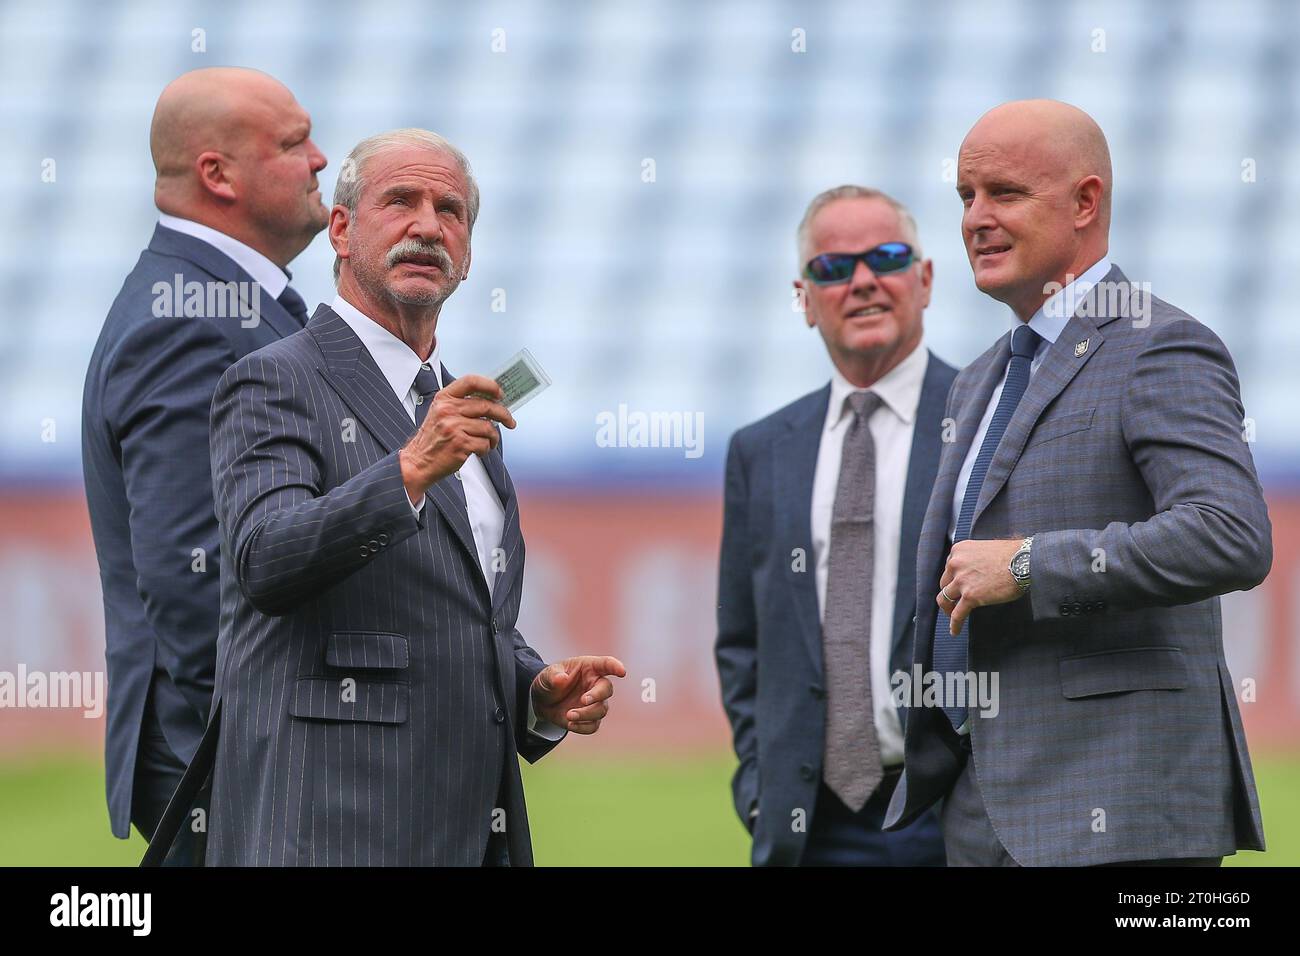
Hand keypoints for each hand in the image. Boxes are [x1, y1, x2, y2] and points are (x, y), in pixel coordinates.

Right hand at [398, 374, 515, 503]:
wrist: (419, 461)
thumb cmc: (434, 438)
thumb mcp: (441, 413)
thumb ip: (461, 404)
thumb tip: (491, 402)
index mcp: (444, 398)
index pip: (471, 381)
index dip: (490, 386)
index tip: (500, 394)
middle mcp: (448, 410)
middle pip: (486, 406)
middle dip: (503, 415)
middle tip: (509, 421)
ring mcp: (454, 426)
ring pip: (488, 427)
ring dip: (493, 437)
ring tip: (489, 442)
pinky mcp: (460, 444)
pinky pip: (484, 443)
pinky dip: (486, 449)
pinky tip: (479, 451)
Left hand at [530, 656, 627, 734]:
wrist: (543, 701)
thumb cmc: (550, 681)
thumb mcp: (547, 675)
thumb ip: (553, 675)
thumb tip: (562, 679)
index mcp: (589, 668)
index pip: (606, 664)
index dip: (615, 667)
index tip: (622, 672)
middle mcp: (595, 684)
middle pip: (607, 689)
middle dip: (597, 695)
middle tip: (583, 700)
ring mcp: (595, 702)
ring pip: (601, 710)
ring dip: (586, 714)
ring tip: (568, 715)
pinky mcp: (590, 718)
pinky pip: (593, 725)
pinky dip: (583, 727)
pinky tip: (570, 724)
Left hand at [936, 538, 1023, 635]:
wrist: (1024, 561)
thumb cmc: (1012, 554)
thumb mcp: (984, 549)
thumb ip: (973, 559)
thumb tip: (975, 572)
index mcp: (959, 550)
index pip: (949, 568)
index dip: (953, 578)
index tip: (956, 585)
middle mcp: (955, 564)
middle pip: (945, 583)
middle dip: (949, 592)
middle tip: (954, 601)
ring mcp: (961, 581)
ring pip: (944, 598)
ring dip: (948, 608)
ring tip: (951, 615)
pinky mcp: (970, 596)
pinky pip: (957, 614)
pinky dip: (955, 624)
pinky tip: (955, 631)